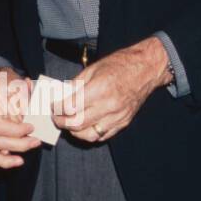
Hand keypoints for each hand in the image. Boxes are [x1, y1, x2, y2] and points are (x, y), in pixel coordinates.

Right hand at [0, 66, 39, 168]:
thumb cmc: (8, 80)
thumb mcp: (18, 84)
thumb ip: (23, 100)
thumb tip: (28, 117)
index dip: (17, 131)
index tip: (32, 127)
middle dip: (19, 144)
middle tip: (36, 141)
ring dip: (10, 157)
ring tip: (25, 155)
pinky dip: (2, 161)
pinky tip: (17, 161)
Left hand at [52, 36, 171, 143]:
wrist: (146, 69)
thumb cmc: (121, 64)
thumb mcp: (94, 68)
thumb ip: (76, 84)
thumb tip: (62, 95)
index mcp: (99, 89)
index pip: (70, 107)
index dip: (57, 108)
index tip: (53, 105)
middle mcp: (108, 106)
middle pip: (76, 124)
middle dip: (61, 122)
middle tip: (56, 117)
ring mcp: (117, 117)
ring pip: (88, 135)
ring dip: (75, 131)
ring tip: (69, 123)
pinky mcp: (123, 123)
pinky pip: (102, 136)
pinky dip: (90, 133)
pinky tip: (85, 125)